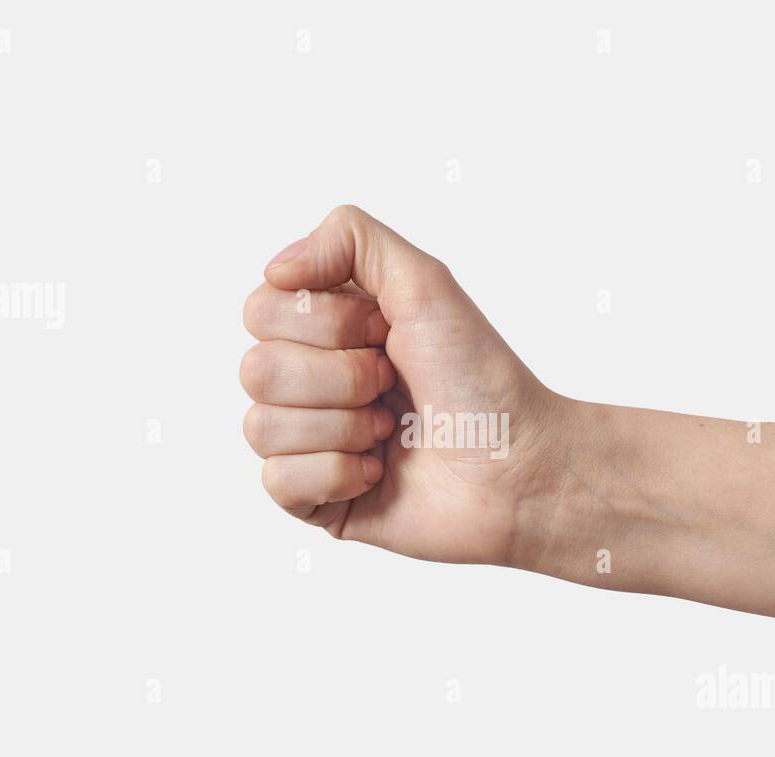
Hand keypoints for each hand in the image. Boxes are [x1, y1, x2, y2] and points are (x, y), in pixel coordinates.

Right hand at [241, 205, 564, 565]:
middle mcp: (310, 382)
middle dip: (339, 378)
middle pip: (256, 369)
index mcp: (326, 329)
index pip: (261, 310)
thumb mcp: (424, 282)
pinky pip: (278, 481)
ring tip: (391, 432)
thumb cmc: (479, 377)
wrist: (518, 465)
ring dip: (343, 427)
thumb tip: (277, 269)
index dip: (323, 324)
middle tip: (391, 385)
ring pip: (261, 428)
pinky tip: (378, 473)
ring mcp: (308, 442)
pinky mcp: (315, 499)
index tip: (383, 334)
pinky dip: (337, 474)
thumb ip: (350, 239)